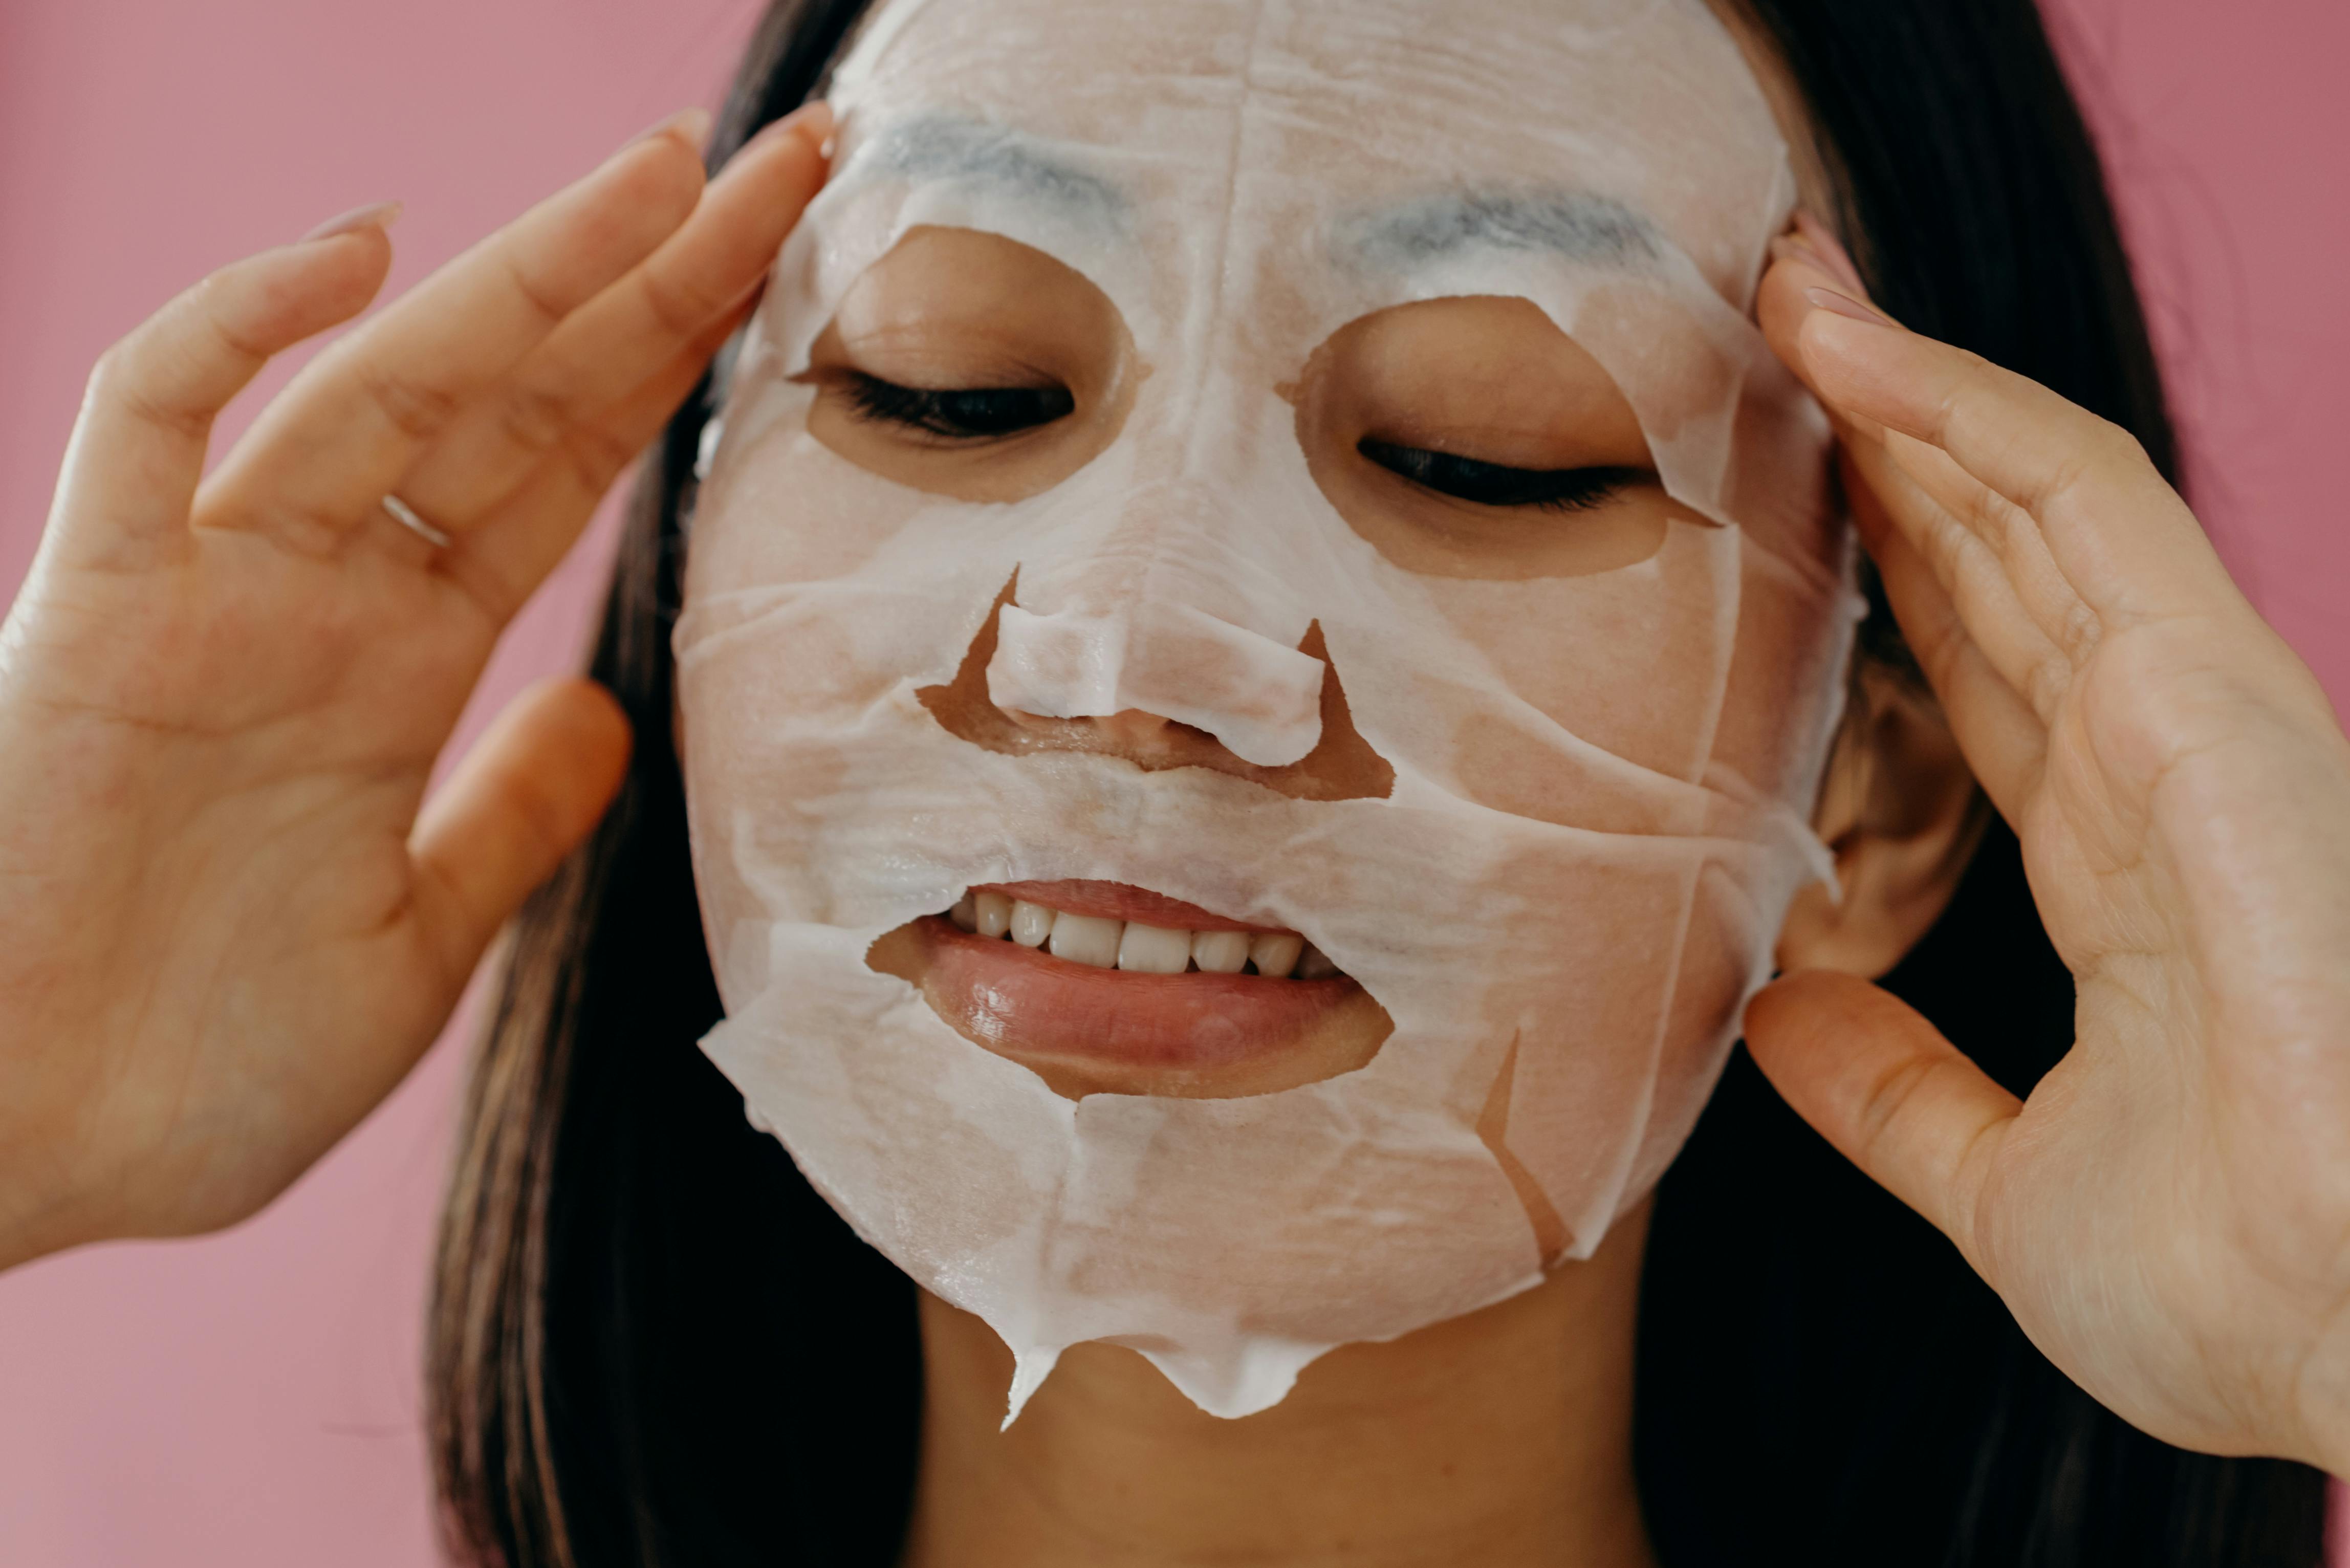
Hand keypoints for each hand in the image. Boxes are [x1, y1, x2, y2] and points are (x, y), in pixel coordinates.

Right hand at [0, 104, 827, 1269]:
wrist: (22, 1161)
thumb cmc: (194, 1072)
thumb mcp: (419, 943)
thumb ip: (509, 817)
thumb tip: (606, 713)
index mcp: (398, 672)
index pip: (565, 474)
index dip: (669, 368)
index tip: (775, 274)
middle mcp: (320, 604)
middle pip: (514, 400)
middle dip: (648, 281)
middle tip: (784, 165)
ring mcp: (211, 596)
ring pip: (383, 384)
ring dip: (526, 273)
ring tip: (663, 169)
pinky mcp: (95, 617)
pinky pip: (151, 425)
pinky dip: (238, 328)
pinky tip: (362, 252)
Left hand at [1747, 227, 2349, 1472]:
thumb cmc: (2239, 1295)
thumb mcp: (2002, 1184)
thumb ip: (1895, 1094)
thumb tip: (1780, 1020)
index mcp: (2125, 869)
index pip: (1990, 674)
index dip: (1898, 575)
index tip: (1796, 500)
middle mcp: (2166, 771)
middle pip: (2006, 563)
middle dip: (1894, 448)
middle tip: (1774, 347)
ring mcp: (2204, 723)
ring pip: (2041, 503)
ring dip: (1914, 390)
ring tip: (1793, 302)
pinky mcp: (2226, 702)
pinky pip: (2089, 512)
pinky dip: (1975, 420)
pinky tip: (1866, 360)